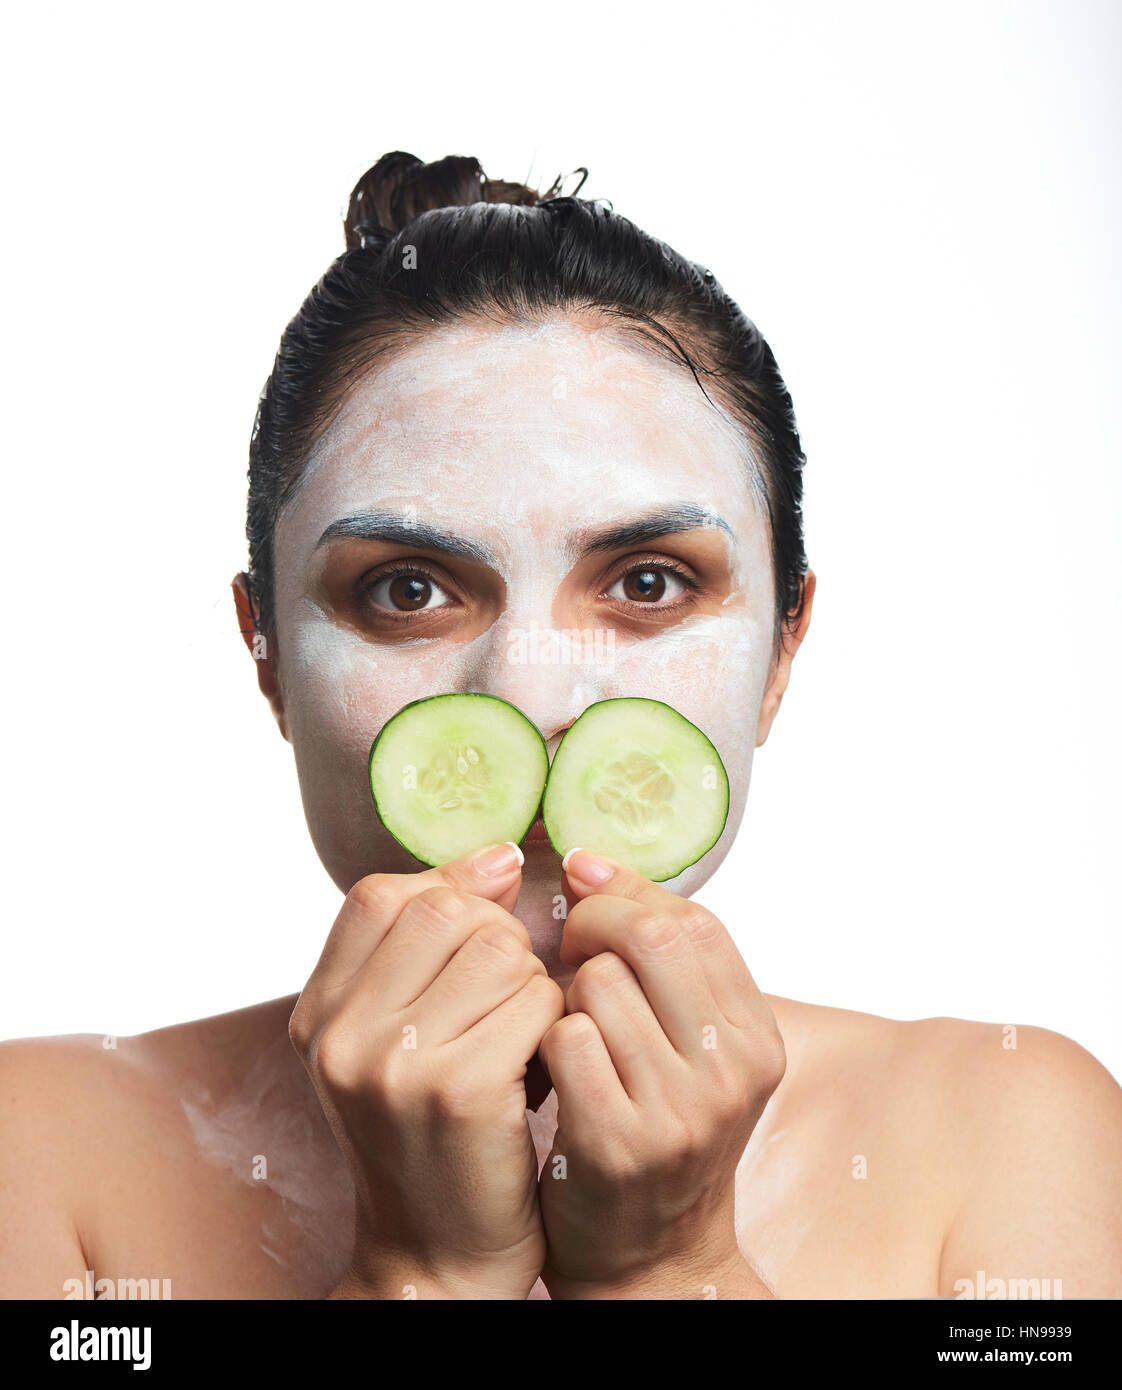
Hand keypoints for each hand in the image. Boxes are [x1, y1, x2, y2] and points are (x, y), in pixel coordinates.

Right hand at [289, 841, 564, 1299]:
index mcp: (319, 1015)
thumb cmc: (430, 1137)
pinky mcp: (458, 1093)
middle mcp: (342, 1036)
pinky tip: (535, 1070)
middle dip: (498, 938)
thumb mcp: (398, 1038)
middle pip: (446, 913)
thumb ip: (429, 948)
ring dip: (531, 984)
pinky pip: (534, 1002)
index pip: (381, 896)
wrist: (437, 1257)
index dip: (448, 888)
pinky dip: (550, 1025)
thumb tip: (498, 857)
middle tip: (508, 993)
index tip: (493, 904)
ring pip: (500, 952)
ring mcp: (394, 1065)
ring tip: (518, 1036)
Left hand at [536, 850, 786, 1298]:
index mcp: (755, 1038)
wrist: (648, 1260)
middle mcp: (731, 1071)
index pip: (695, 921)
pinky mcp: (621, 1143)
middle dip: (593, 924)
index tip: (587, 890)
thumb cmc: (656, 1136)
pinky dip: (545, 1041)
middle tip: (566, 947)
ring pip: (599, 983)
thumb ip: (659, 962)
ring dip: (564, 992)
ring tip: (567, 1025)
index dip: (630, 895)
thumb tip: (589, 862)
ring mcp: (680, 1110)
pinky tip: (548, 1069)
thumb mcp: (689, 1049)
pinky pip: (566, 1038)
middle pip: (652, 936)